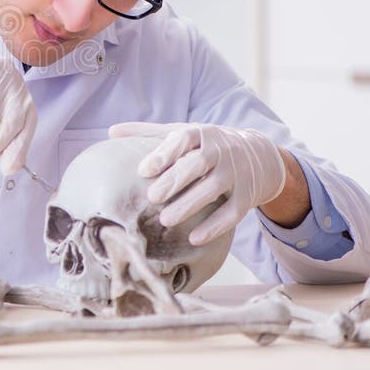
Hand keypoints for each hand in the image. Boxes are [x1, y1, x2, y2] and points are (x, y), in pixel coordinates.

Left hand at [108, 122, 286, 245]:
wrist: (258, 154)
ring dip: (190, 204)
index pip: (183, 140)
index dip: (164, 154)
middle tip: (152, 196)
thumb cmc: (207, 145)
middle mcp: (220, 151)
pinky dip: (215, 226)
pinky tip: (194, 238)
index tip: (143, 170)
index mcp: (200, 134)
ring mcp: (236, 174)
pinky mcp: (247, 196)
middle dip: (175, 180)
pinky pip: (232, 212)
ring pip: (214, 188)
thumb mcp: (183, 133)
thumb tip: (111, 131)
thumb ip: (149, 133)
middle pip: (198, 164)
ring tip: (165, 219)